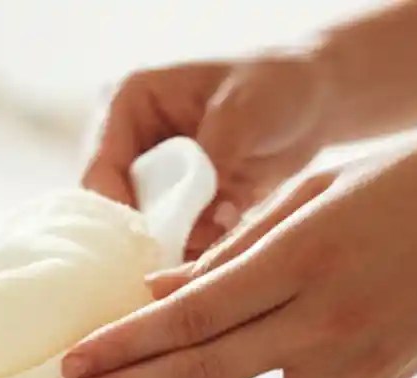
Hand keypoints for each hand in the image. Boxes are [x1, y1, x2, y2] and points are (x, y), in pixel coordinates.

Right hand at [83, 53, 330, 258]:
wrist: (316, 100)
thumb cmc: (278, 84)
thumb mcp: (243, 112)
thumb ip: (213, 162)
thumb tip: (202, 220)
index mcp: (127, 104)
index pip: (101, 171)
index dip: (121, 212)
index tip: (157, 243)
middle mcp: (129, 141)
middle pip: (115, 206)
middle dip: (151, 235)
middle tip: (189, 253)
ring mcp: (153, 175)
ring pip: (144, 228)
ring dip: (177, 246)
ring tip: (218, 244)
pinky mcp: (179, 203)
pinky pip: (173, 238)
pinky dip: (195, 250)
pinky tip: (223, 250)